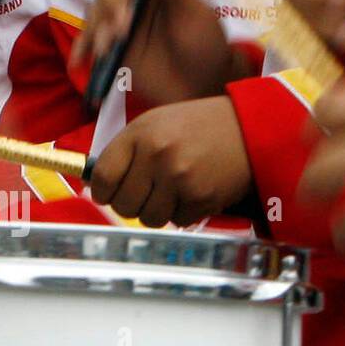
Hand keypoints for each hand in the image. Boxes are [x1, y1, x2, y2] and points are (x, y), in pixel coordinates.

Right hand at [73, 0, 240, 104]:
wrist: (203, 88)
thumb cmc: (205, 46)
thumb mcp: (195, 14)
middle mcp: (134, 3)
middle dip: (112, 4)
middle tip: (125, 26)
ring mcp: (121, 27)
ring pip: (94, 14)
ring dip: (97, 26)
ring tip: (108, 47)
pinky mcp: (113, 51)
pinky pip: (91, 43)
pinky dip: (82, 49)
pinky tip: (78, 61)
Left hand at [90, 96, 251, 226]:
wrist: (248, 126)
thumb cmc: (197, 126)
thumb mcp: (155, 124)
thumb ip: (126, 152)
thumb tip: (97, 185)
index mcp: (140, 134)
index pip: (103, 178)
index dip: (103, 192)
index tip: (109, 194)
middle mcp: (157, 154)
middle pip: (123, 205)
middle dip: (131, 205)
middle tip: (145, 194)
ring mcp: (179, 177)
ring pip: (149, 218)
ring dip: (158, 211)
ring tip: (172, 190)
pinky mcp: (200, 196)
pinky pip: (177, 221)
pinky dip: (183, 212)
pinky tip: (194, 190)